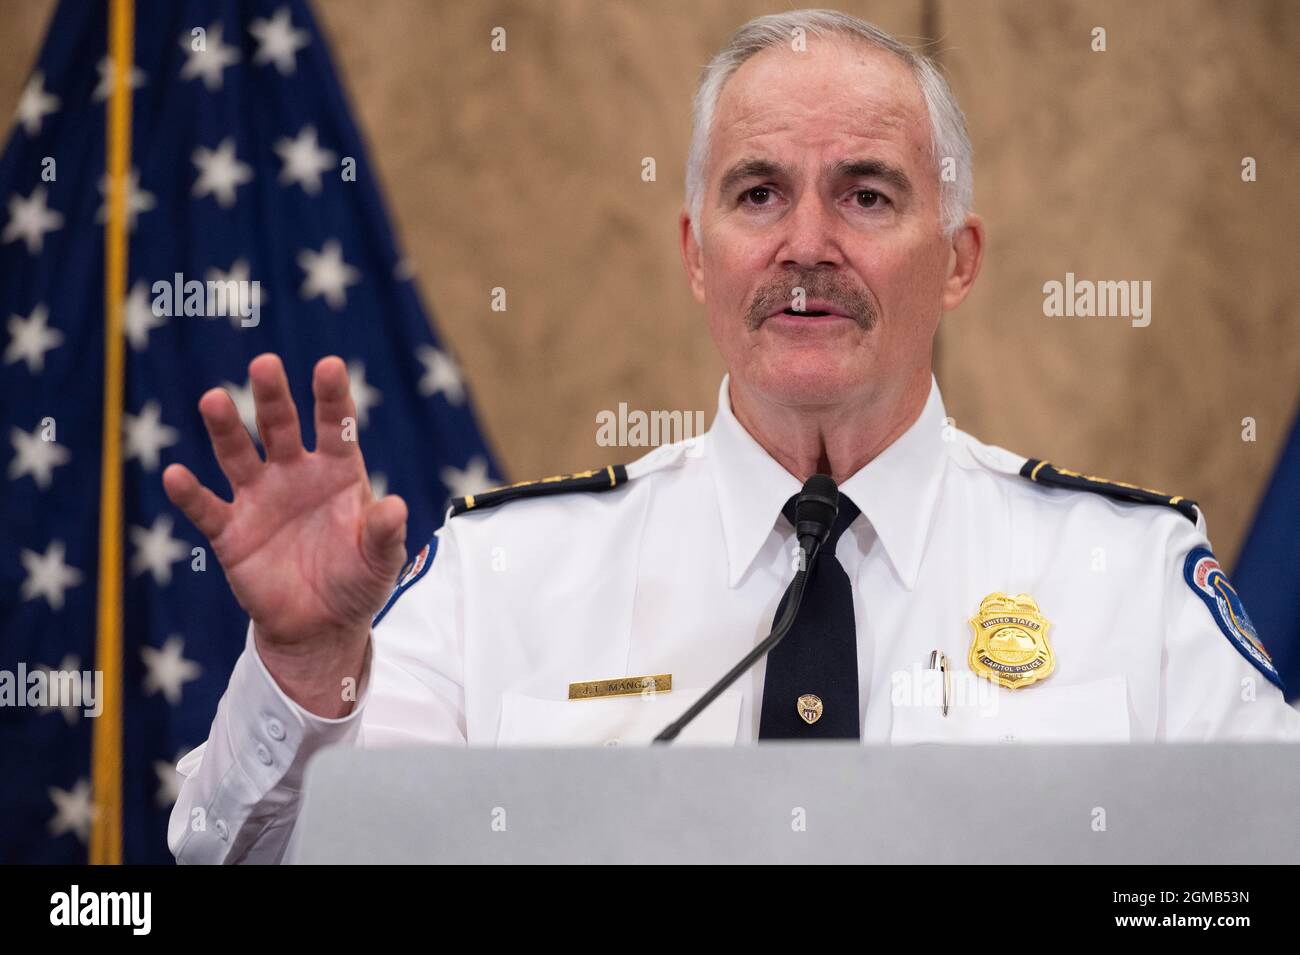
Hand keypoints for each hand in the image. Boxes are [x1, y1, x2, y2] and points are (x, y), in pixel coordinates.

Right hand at [163, 354, 407, 714]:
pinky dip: (191, 494)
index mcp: (337, 472)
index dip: (331, 397)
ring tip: (213, 399)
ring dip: (226, 428)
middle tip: (265, 364)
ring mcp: (259, 499)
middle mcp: (294, 475)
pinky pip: (207, 508)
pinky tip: (177, 475)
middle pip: (280, 427)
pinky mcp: (231, 532)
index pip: (335, 427)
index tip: (328, 366)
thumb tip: (396, 506)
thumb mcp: (380, 561)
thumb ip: (384, 533)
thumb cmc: (357, 580)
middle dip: (273, 397)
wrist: (321, 625)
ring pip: (238, 455)